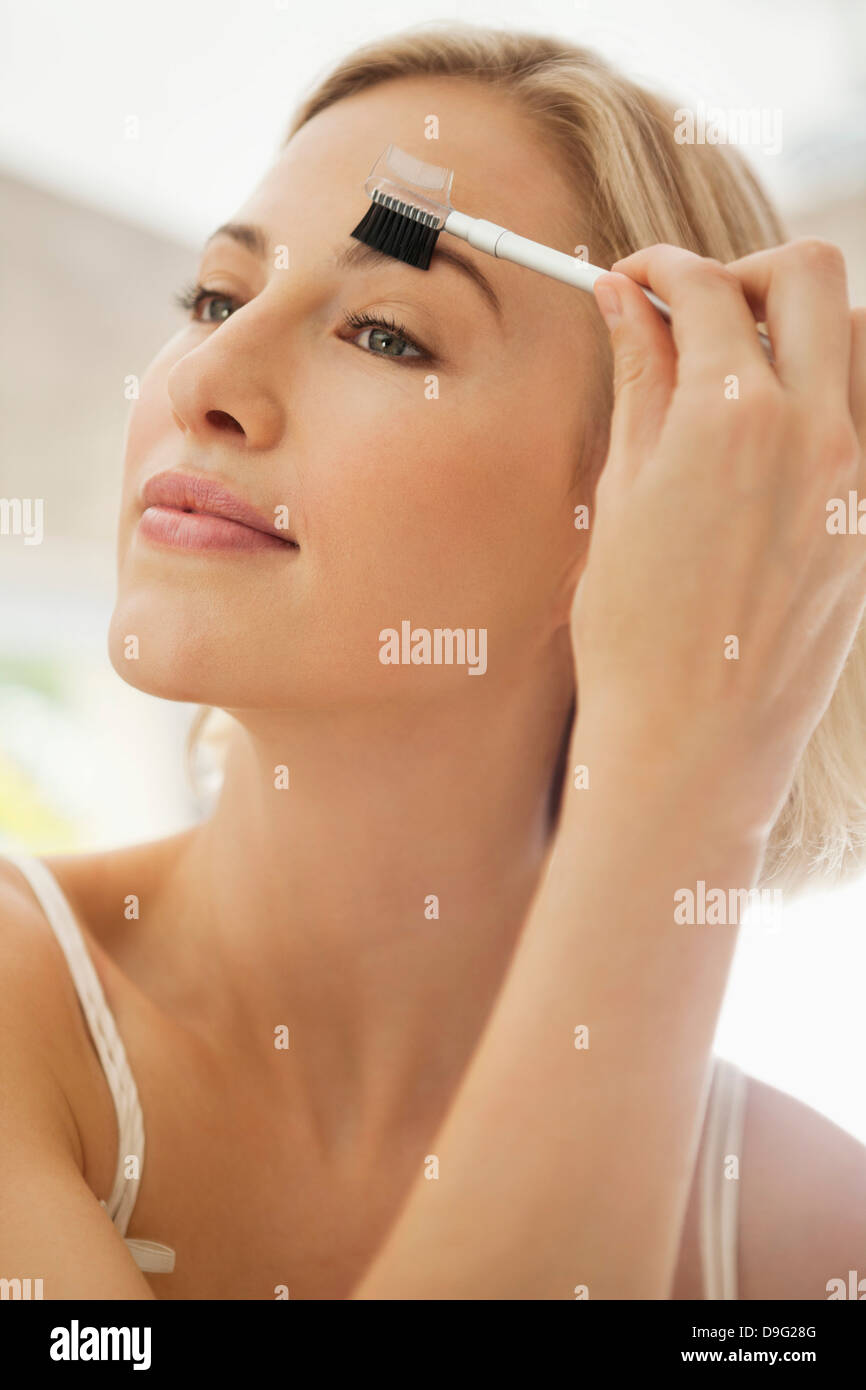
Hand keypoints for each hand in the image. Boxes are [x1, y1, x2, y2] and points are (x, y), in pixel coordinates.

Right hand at [572, 240, 865, 837]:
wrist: (692, 745)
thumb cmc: (634, 636)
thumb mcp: (621, 496)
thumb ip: (639, 383)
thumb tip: (626, 302)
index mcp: (733, 419)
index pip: (706, 289)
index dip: (659, 269)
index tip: (633, 282)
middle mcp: (815, 432)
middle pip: (809, 276)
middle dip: (746, 273)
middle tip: (697, 313)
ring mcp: (859, 476)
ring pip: (859, 340)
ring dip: (802, 330)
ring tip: (740, 377)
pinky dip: (828, 399)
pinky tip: (772, 441)